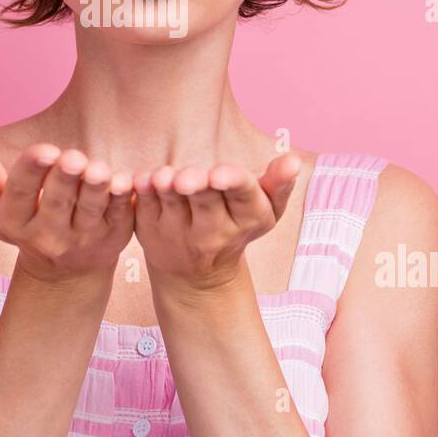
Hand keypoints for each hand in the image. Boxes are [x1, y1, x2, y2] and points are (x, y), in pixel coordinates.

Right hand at [0, 144, 134, 286]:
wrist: (63, 271)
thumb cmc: (26, 223)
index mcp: (14, 223)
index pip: (20, 193)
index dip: (31, 170)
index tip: (44, 150)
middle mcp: (48, 236)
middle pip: (57, 201)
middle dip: (64, 178)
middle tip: (73, 158)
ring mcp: (83, 238)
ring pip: (89, 210)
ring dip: (95, 189)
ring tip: (98, 170)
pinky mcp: (113, 237)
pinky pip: (119, 216)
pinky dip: (122, 199)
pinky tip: (124, 181)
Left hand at [131, 153, 302, 296]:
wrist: (200, 275)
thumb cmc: (238, 226)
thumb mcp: (266, 210)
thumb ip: (279, 184)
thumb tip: (294, 161)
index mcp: (247, 218)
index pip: (242, 196)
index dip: (232, 183)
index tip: (221, 174)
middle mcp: (213, 231)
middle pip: (205, 201)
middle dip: (198, 185)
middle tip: (189, 177)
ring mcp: (179, 232)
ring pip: (173, 204)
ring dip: (168, 189)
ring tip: (165, 177)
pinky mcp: (150, 230)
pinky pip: (146, 207)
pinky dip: (144, 193)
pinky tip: (143, 180)